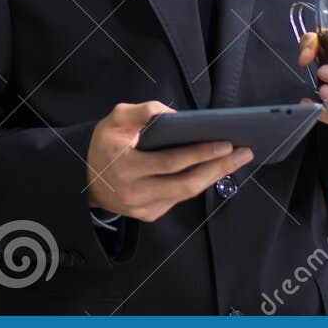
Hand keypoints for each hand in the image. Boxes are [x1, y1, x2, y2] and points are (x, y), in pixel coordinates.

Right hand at [85, 101, 253, 222]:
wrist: (84, 179)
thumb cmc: (104, 144)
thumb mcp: (116, 119)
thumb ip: (144, 112)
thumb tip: (178, 116)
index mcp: (125, 167)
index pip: (170, 162)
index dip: (199, 154)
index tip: (225, 143)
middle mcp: (134, 192)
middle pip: (186, 184)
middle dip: (218, 168)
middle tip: (243, 153)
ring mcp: (142, 208)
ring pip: (185, 194)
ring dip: (213, 177)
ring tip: (235, 160)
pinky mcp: (148, 215)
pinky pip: (178, 198)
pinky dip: (197, 184)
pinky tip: (213, 171)